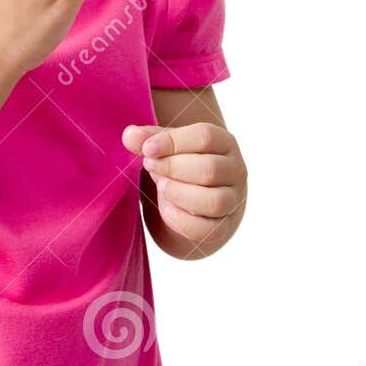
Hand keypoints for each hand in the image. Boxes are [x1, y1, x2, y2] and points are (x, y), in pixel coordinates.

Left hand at [121, 122, 246, 244]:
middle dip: (172, 168)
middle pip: (209, 169)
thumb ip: (147, 139)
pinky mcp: (223, 227)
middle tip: (150, 166)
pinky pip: (206, 229)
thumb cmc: (182, 165)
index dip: (172, 142)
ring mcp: (233, 201)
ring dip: (178, 193)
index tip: (147, 149)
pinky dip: (180, 220)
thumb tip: (129, 135)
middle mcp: (236, 170)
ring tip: (161, 186)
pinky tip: (166, 208)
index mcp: (224, 142)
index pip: (205, 137)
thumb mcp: (167, 147)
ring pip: (213, 201)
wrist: (198, 202)